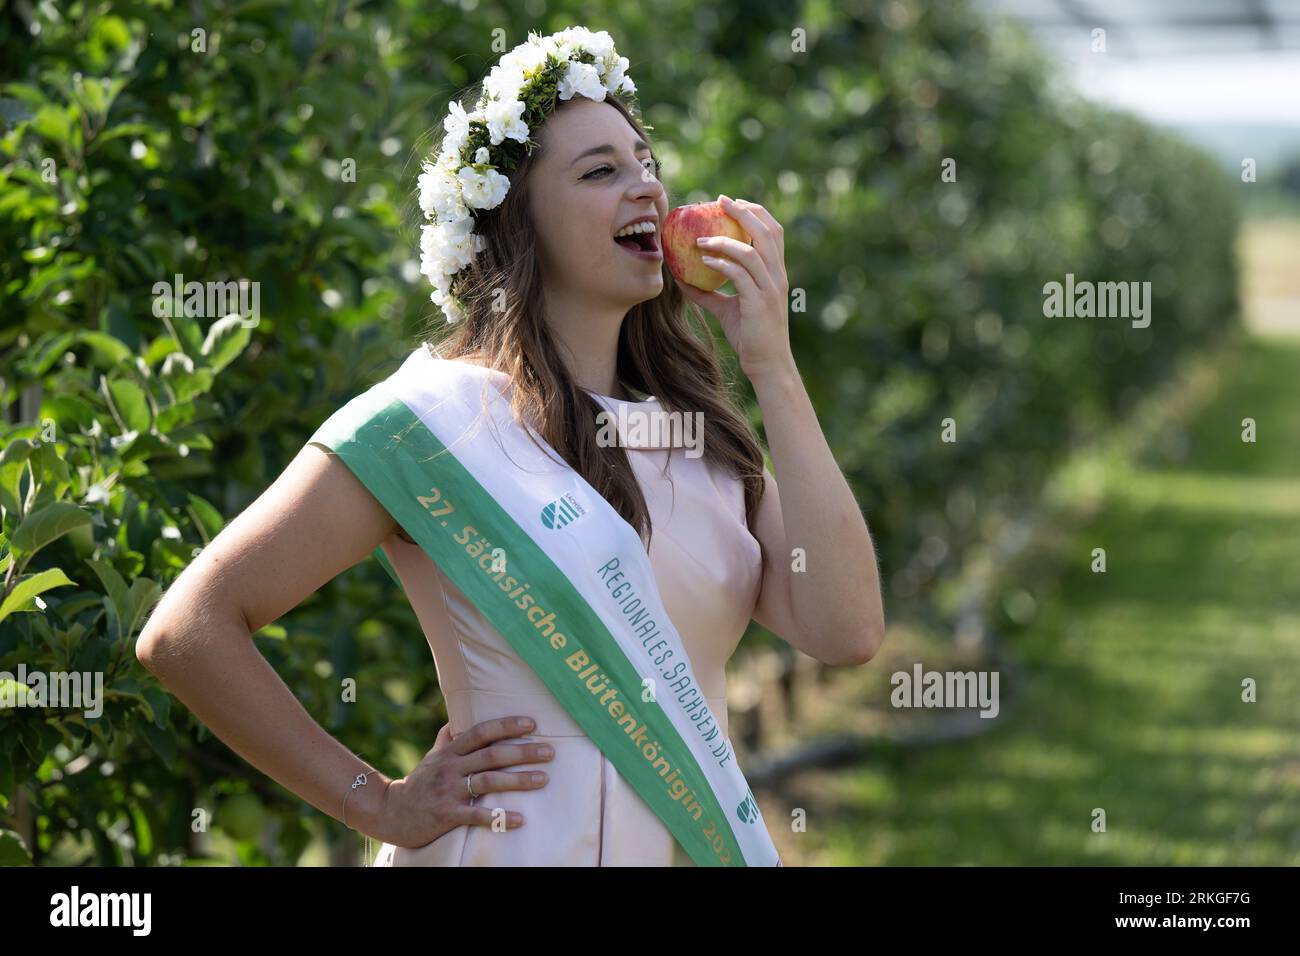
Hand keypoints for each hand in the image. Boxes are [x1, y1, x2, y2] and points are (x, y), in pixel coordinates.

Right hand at [377, 715, 553, 847]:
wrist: (388, 812)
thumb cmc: (417, 784)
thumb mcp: (431, 758)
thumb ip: (446, 741)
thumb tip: (455, 722)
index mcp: (450, 752)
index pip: (481, 732)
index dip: (506, 726)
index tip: (532, 724)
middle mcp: (451, 768)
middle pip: (491, 755)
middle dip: (523, 752)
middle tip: (550, 752)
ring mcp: (448, 791)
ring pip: (488, 781)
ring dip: (518, 780)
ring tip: (543, 780)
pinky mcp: (446, 815)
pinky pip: (477, 815)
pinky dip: (500, 816)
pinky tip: (521, 818)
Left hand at [676, 194, 794, 380]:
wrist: (767, 365)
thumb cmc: (750, 336)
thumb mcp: (727, 309)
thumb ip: (709, 293)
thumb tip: (682, 280)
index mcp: (775, 273)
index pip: (772, 231)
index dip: (754, 212)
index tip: (730, 203)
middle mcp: (777, 276)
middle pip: (767, 232)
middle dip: (743, 212)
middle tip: (719, 202)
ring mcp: (770, 289)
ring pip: (752, 252)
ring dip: (724, 241)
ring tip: (700, 240)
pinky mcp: (759, 303)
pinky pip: (741, 275)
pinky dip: (722, 264)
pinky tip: (704, 261)